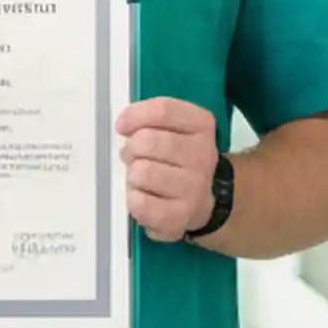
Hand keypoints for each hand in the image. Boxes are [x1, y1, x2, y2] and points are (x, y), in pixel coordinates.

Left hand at [116, 97, 217, 241]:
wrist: (206, 199)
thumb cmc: (180, 158)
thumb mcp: (175, 129)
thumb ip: (152, 119)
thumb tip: (124, 125)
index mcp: (202, 126)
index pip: (163, 110)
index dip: (135, 115)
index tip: (122, 126)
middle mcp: (203, 155)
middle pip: (146, 141)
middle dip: (131, 149)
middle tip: (134, 157)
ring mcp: (194, 188)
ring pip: (141, 172)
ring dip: (133, 176)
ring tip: (142, 180)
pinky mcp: (181, 216)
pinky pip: (140, 203)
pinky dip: (134, 200)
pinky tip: (145, 198)